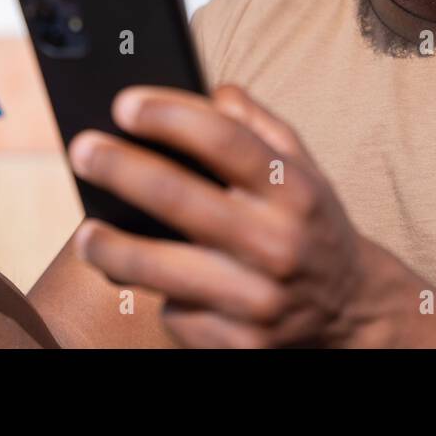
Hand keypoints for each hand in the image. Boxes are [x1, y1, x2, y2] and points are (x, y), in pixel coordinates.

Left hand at [67, 84, 425, 347]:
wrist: (352, 311)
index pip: (226, 141)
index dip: (170, 117)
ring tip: (87, 233)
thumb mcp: (304, 168)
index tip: (124, 103)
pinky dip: (162, 297)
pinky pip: (178, 314)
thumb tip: (213, 91)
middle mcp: (278, 243)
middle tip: (83, 150)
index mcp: (294, 190)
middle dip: (121, 170)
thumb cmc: (311, 224)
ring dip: (113, 249)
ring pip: (164, 270)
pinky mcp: (240, 343)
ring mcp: (258, 299)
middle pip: (181, 199)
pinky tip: (159, 284)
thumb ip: (260, 125)